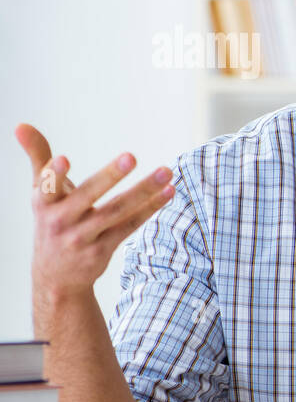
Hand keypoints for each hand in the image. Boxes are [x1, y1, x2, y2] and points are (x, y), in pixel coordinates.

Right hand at [16, 124, 173, 300]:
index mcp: (43, 203)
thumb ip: (38, 156)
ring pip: (116, 211)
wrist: (55, 276)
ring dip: (143, 191)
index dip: (53, 174)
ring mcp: (82, 237)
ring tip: (166, 172)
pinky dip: (150, 208)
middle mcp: (61, 221)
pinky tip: (168, 192)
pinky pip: (129, 225)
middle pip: (88, 196)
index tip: (63, 159)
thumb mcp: (40, 191)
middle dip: (110, 176)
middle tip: (131, 156)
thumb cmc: (52, 220)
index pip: (46, 187)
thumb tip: (21, 125)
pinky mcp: (102, 250)